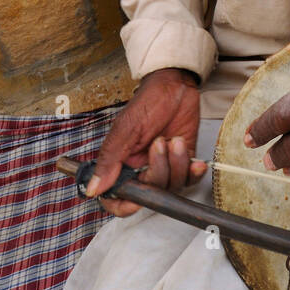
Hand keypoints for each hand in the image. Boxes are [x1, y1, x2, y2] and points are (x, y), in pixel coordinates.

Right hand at [86, 67, 204, 216]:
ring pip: (171, 186)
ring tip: (175, 140)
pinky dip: (193, 172)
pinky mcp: (183, 161)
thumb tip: (93, 188)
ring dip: (177, 164)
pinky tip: (196, 161)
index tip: (136, 199)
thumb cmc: (148, 102)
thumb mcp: (125, 130)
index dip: (125, 204)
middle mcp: (142, 169)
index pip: (118, 197)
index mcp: (122, 163)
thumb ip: (110, 160)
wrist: (176, 85)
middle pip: (150, 192)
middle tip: (160, 143)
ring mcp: (164, 166)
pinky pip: (189, 180)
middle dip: (159, 171)